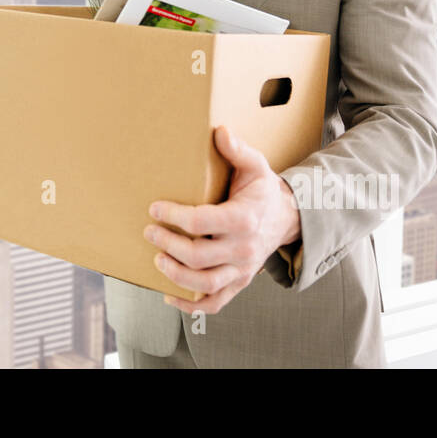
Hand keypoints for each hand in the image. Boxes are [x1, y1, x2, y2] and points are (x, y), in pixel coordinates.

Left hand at [145, 124, 300, 313]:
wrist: (287, 219)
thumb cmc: (263, 191)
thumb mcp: (255, 165)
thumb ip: (237, 150)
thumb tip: (219, 132)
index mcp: (244, 218)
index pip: (202, 222)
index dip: (174, 216)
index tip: (155, 208)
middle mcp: (243, 248)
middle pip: (198, 256)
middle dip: (168, 245)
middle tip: (149, 232)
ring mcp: (241, 269)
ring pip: (205, 284)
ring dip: (175, 276)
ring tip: (157, 260)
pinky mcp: (239, 283)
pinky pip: (215, 303)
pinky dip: (191, 306)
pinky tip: (168, 297)